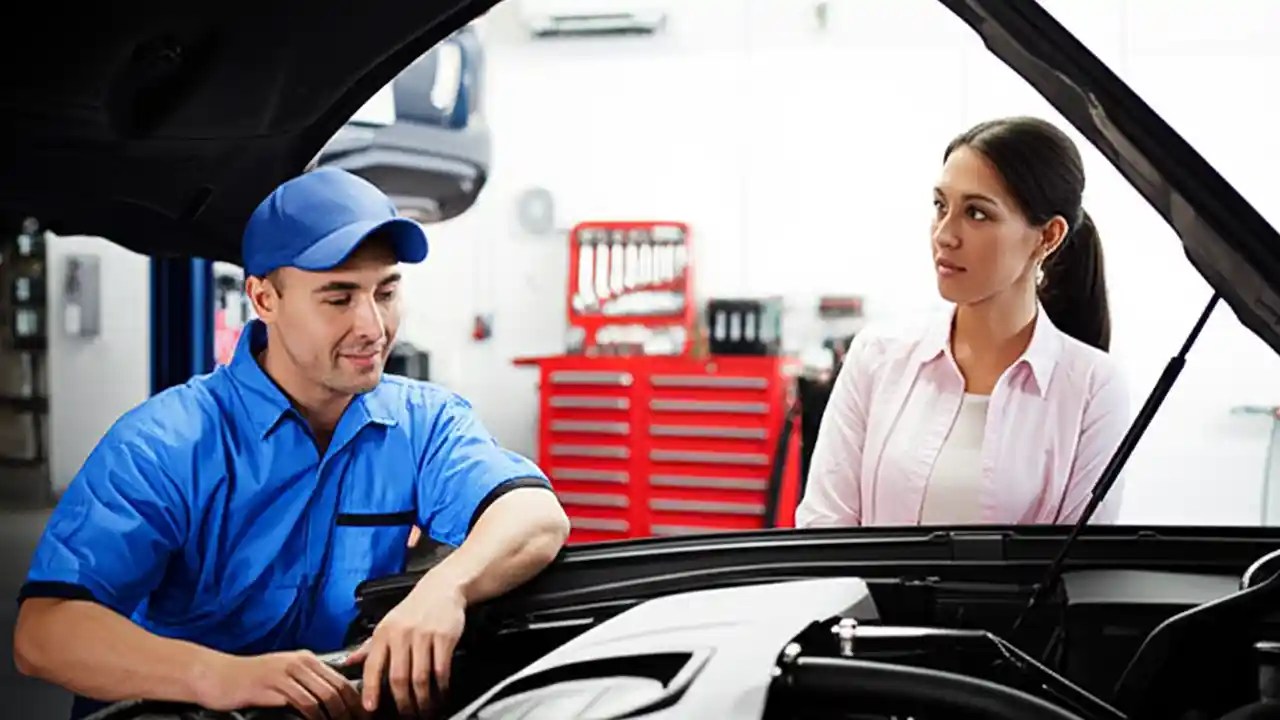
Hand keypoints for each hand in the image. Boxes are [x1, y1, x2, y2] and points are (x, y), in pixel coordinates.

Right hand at [196, 650, 366, 719]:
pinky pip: (303, 701)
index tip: (363, 715)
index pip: (340, 679)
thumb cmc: (249, 679)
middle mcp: (300, 662)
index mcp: (306, 658)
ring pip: (324, 695)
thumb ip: (305, 683)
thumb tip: (330, 700)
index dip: (355, 699)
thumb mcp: (283, 675)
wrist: (216, 675)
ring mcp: (287, 672)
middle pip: (337, 687)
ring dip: (336, 715)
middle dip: (351, 709)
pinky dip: (315, 715)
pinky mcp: (273, 685)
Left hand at [345, 580, 466, 716]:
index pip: (372, 666)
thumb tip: (349, 663)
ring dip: (423, 699)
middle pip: (398, 678)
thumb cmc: (413, 609)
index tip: (370, 708)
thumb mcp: (387, 624)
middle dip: (403, 702)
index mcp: (383, 633)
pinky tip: (442, 692)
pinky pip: (441, 668)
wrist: (442, 588)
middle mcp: (401, 634)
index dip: (370, 690)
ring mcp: (423, 635)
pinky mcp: (444, 636)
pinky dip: (441, 685)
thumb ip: (368, 647)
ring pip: (420, 677)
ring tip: (425, 709)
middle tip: (407, 714)